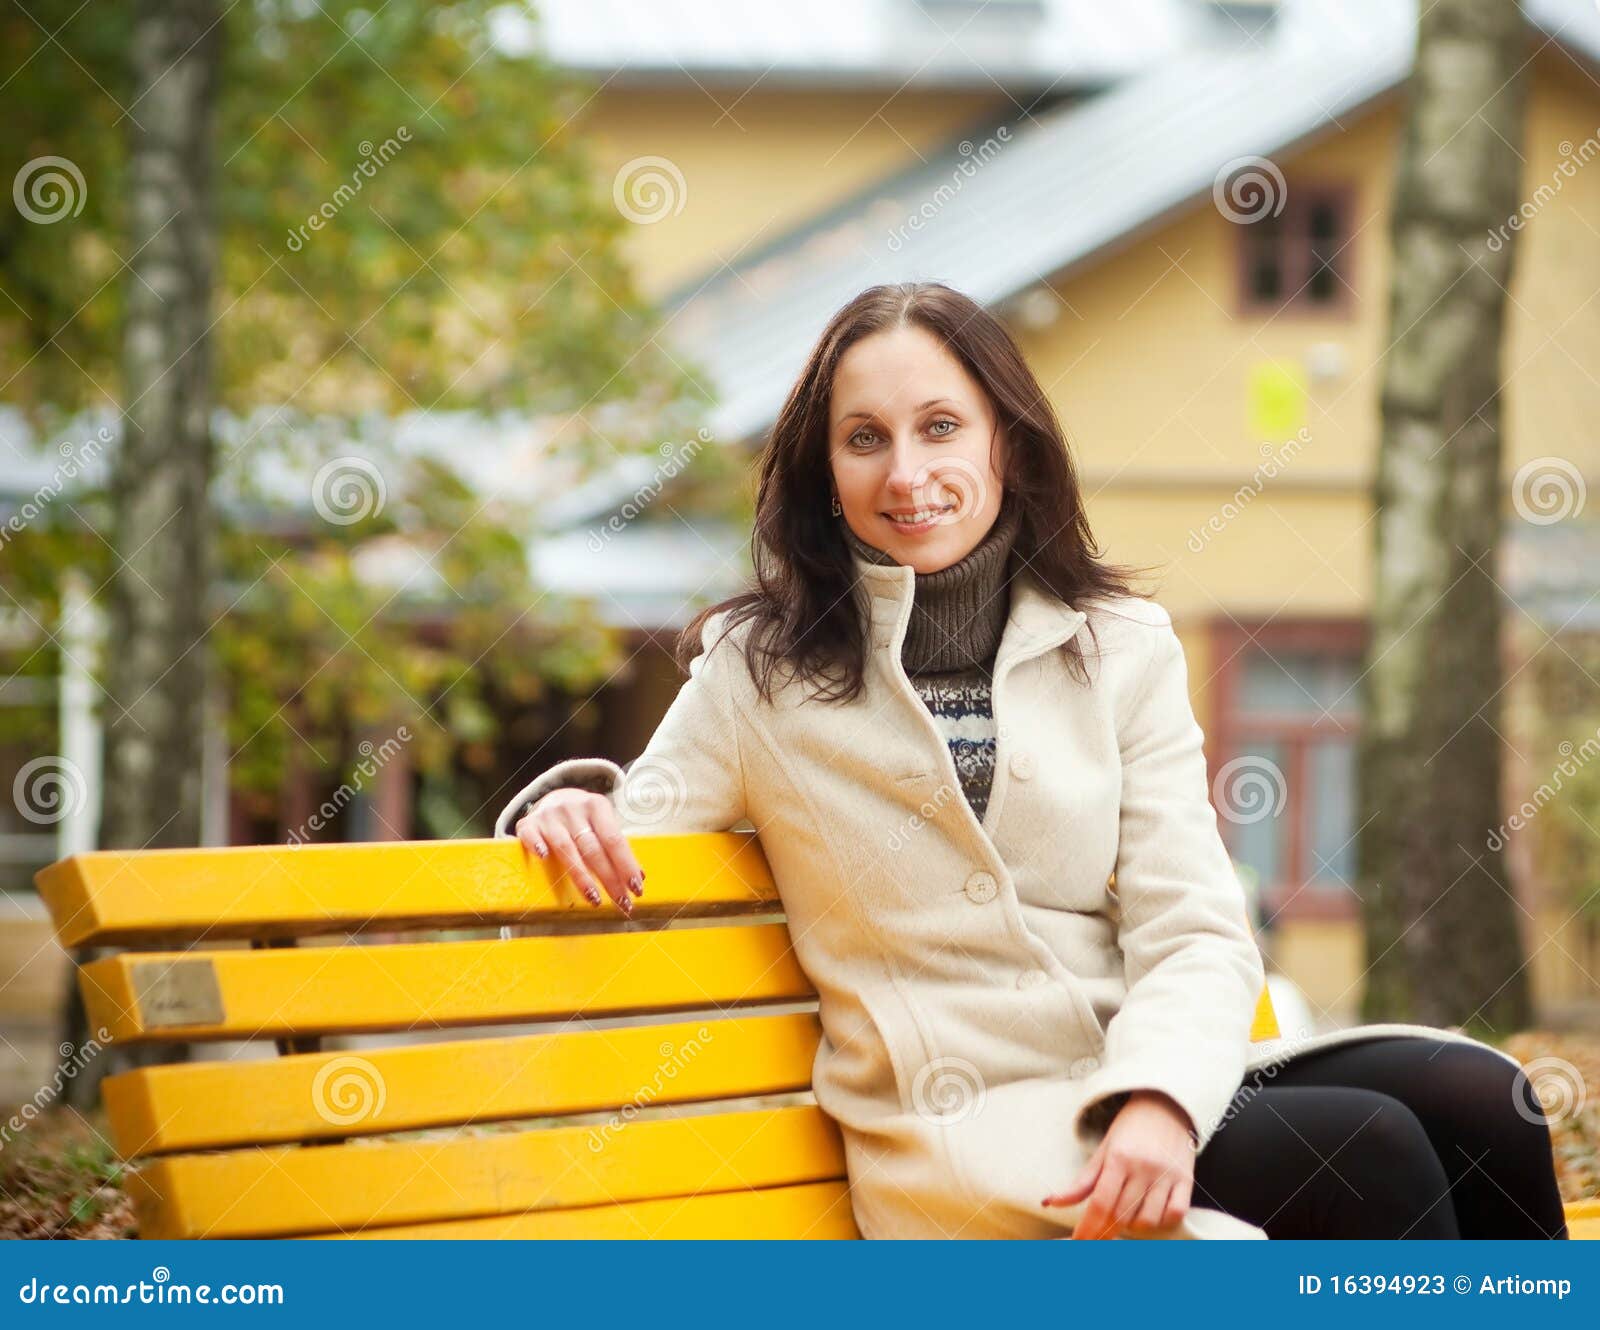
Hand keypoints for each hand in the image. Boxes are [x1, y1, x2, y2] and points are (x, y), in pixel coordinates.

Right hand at [515, 788, 643, 915]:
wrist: (553, 799)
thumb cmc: (583, 819)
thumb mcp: (602, 824)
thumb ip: (616, 847)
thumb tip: (638, 877)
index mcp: (597, 806)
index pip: (614, 839)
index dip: (626, 865)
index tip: (636, 888)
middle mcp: (573, 809)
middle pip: (593, 848)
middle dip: (609, 878)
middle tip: (621, 902)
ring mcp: (550, 816)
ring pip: (566, 848)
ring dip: (581, 877)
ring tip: (595, 899)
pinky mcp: (528, 824)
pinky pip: (531, 836)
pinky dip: (537, 846)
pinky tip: (543, 858)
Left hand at [1041, 1090, 1195, 1238]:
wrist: (1164, 1105)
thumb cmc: (1129, 1129)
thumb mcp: (1103, 1151)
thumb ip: (1081, 1182)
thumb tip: (1050, 1203)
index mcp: (1118, 1158)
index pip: (1100, 1203)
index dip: (1089, 1228)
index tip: (1081, 1243)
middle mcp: (1143, 1167)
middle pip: (1122, 1214)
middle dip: (1108, 1230)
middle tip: (1101, 1232)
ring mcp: (1167, 1174)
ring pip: (1148, 1220)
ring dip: (1134, 1227)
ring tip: (1127, 1216)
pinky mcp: (1186, 1179)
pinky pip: (1175, 1213)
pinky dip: (1162, 1222)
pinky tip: (1151, 1214)